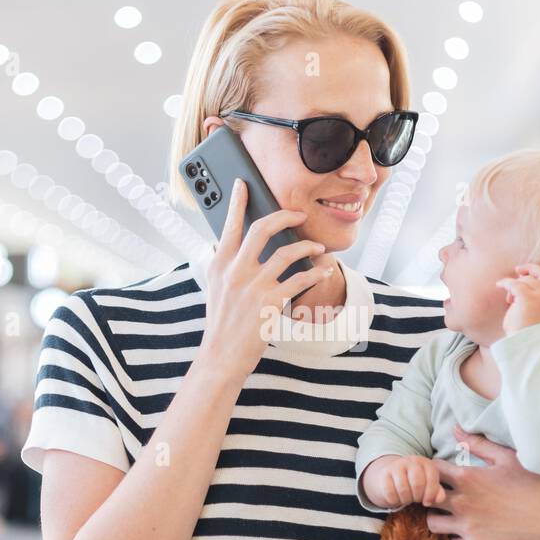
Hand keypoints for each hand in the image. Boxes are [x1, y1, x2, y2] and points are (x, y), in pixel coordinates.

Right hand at [199, 179, 331, 379]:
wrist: (221, 355)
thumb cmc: (221, 321)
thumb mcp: (215, 288)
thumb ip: (225, 264)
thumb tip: (232, 243)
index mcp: (219, 264)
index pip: (229, 225)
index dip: (237, 202)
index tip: (243, 184)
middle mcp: (235, 271)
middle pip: (262, 229)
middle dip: (285, 216)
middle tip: (299, 215)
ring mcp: (253, 286)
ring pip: (287, 253)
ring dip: (307, 248)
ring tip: (317, 249)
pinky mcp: (270, 302)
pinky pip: (300, 280)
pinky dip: (316, 273)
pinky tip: (324, 270)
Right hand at [364, 454, 447, 509]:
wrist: (392, 476)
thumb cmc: (415, 483)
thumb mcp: (428, 486)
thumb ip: (437, 492)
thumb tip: (440, 498)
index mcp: (425, 463)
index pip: (431, 477)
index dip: (430, 493)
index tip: (427, 502)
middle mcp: (411, 461)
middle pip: (417, 483)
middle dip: (417, 497)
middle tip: (415, 500)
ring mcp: (396, 466)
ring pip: (403, 489)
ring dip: (405, 499)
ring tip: (406, 499)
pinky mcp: (384, 473)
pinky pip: (390, 492)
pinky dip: (393, 500)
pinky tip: (396, 498)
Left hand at [426, 424, 539, 539]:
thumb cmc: (533, 485)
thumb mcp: (507, 458)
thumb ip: (478, 444)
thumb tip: (455, 429)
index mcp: (467, 478)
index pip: (431, 470)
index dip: (432, 470)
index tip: (441, 474)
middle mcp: (461, 502)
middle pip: (424, 498)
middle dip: (428, 495)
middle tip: (440, 495)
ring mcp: (466, 526)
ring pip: (432, 523)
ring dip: (440, 518)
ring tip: (453, 514)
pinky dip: (458, 538)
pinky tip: (472, 530)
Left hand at [495, 263, 539, 336]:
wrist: (526, 344)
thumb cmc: (526, 331)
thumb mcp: (536, 312)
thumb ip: (534, 297)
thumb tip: (520, 280)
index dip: (534, 270)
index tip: (521, 270)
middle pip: (533, 278)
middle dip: (521, 281)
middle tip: (511, 290)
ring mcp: (539, 296)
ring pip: (523, 281)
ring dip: (513, 288)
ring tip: (509, 301)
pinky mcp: (527, 298)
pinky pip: (514, 284)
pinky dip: (505, 283)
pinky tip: (499, 285)